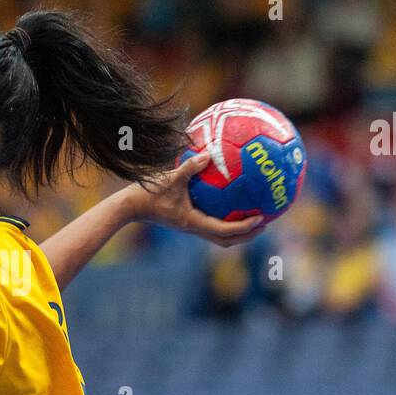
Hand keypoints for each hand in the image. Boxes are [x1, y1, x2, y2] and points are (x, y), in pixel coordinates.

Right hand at [123, 153, 265, 246]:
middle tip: (265, 223)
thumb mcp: (170, 178)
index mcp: (194, 223)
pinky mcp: (187, 221)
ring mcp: (191, 227)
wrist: (130, 206)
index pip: (225, 231)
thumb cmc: (148, 193)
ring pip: (220, 236)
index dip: (245, 227)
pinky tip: (230, 204)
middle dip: (248, 235)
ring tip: (254, 218)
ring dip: (238, 231)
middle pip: (228, 240)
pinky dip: (225, 220)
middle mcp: (195, 228)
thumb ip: (191, 167)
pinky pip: (212, 224)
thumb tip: (210, 153)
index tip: (261, 218)